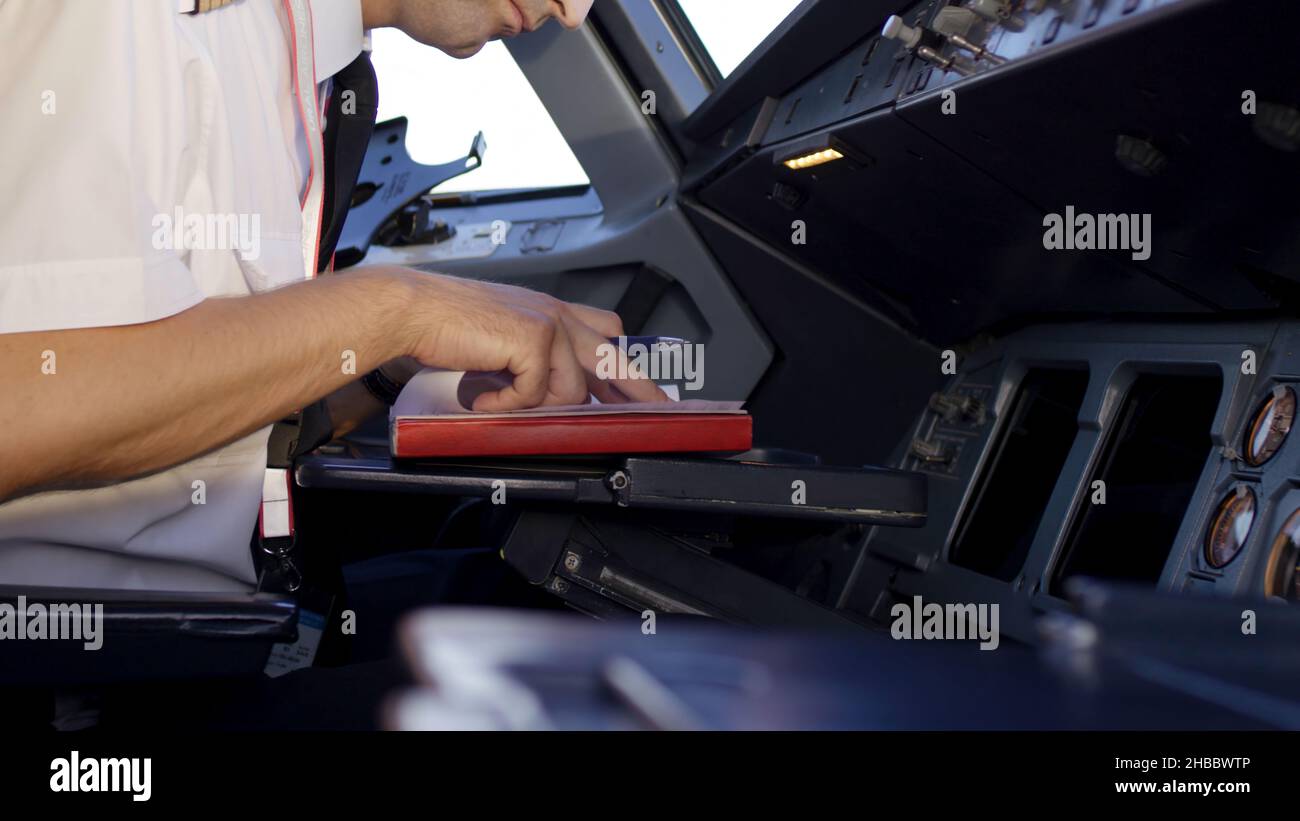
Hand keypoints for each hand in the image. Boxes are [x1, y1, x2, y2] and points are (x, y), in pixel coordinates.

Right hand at [393, 269, 669, 411]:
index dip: (628, 368)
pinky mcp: (533, 339)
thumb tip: (549, 399)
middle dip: (637, 390)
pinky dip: (503, 404)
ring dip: (532, 405)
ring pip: (569, 390)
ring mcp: (548, 324)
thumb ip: (531, 363)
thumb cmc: (446, 325)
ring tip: (496, 398)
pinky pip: (533, 394)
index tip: (648, 392)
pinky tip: (479, 394)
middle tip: (657, 410)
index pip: (606, 336)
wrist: (413, 309)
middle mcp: (556, 314)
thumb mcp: (500, 344)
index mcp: (550, 311)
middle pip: (614, 357)